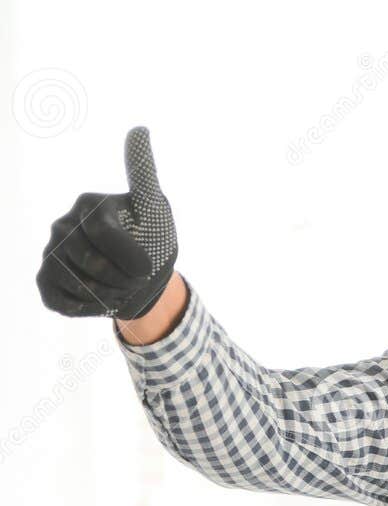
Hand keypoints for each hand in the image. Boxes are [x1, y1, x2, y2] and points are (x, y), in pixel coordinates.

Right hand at [37, 126, 177, 319]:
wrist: (144, 281)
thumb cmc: (151, 239)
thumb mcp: (155, 208)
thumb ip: (144, 173)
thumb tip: (139, 128)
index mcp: (88, 205)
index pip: (104, 234)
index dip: (130, 257)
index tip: (148, 266)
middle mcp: (63, 225)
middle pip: (92, 263)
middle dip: (124, 279)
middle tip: (136, 277)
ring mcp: (50, 252)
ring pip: (78, 285)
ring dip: (110, 295)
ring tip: (120, 286)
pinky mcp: (45, 280)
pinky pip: (61, 301)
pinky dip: (87, 308)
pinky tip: (99, 298)